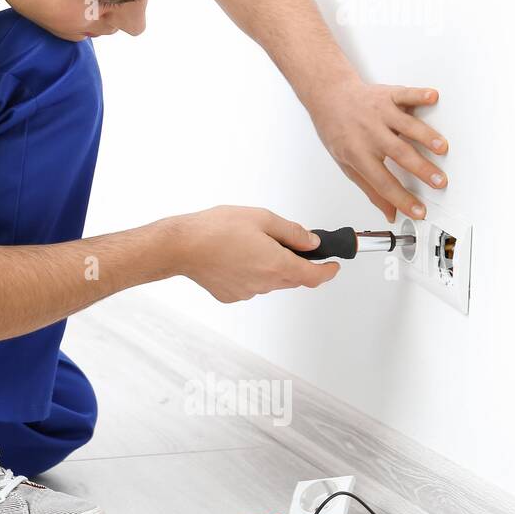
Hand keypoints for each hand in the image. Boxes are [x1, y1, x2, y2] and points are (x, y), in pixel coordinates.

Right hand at [172, 206, 339, 302]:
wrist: (181, 246)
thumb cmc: (215, 229)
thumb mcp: (261, 218)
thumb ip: (291, 232)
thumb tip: (311, 241)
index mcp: (277, 264)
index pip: (314, 276)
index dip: (328, 272)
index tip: (333, 266)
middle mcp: (265, 283)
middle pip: (293, 279)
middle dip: (296, 264)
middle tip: (286, 245)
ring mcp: (247, 292)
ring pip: (270, 282)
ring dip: (270, 267)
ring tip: (249, 245)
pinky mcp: (231, 295)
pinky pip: (250, 285)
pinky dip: (249, 273)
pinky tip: (234, 257)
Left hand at [307, 78, 447, 221]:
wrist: (328, 97)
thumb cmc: (338, 131)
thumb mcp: (346, 163)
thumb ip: (370, 189)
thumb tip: (390, 213)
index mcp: (357, 154)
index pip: (382, 182)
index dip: (401, 199)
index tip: (419, 210)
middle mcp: (369, 133)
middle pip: (399, 153)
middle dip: (422, 169)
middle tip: (440, 182)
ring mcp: (379, 113)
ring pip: (406, 125)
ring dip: (426, 136)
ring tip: (442, 148)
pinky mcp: (387, 95)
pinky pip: (405, 95)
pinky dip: (420, 95)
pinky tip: (433, 97)